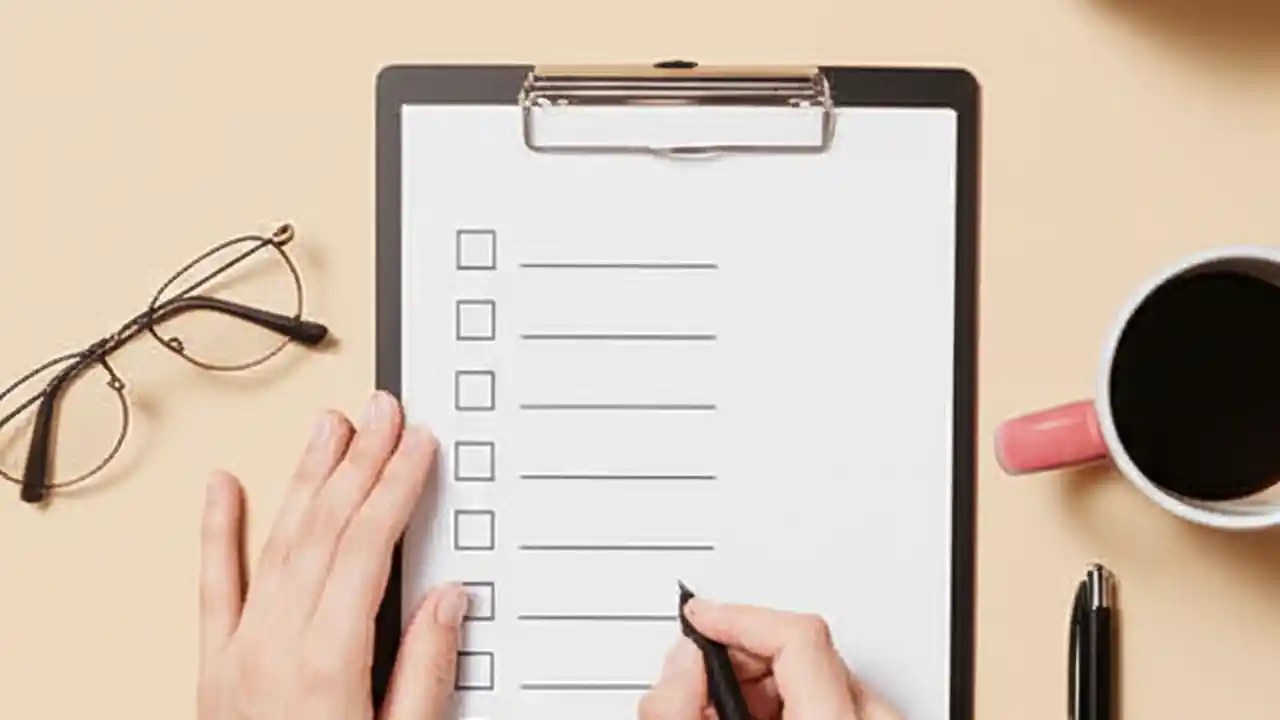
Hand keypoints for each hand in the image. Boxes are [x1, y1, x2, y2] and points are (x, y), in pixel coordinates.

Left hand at [197, 391, 464, 719]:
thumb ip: (426, 670)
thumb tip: (449, 598)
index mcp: (325, 662)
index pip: (367, 546)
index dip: (396, 486)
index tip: (417, 445)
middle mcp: (273, 645)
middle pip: (323, 527)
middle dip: (359, 461)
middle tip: (382, 414)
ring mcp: (237, 650)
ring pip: (276, 540)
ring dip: (305, 477)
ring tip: (328, 429)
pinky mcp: (214, 663)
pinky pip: (213, 584)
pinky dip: (216, 530)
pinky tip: (220, 487)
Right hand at [640, 599, 902, 719]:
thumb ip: (682, 708)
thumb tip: (682, 663)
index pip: (797, 633)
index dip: (736, 614)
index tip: (698, 615)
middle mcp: (873, 719)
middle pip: (802, 648)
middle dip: (738, 657)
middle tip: (694, 685)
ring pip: (814, 673)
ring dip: (758, 683)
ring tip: (716, 712)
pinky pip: (830, 697)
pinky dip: (783, 703)